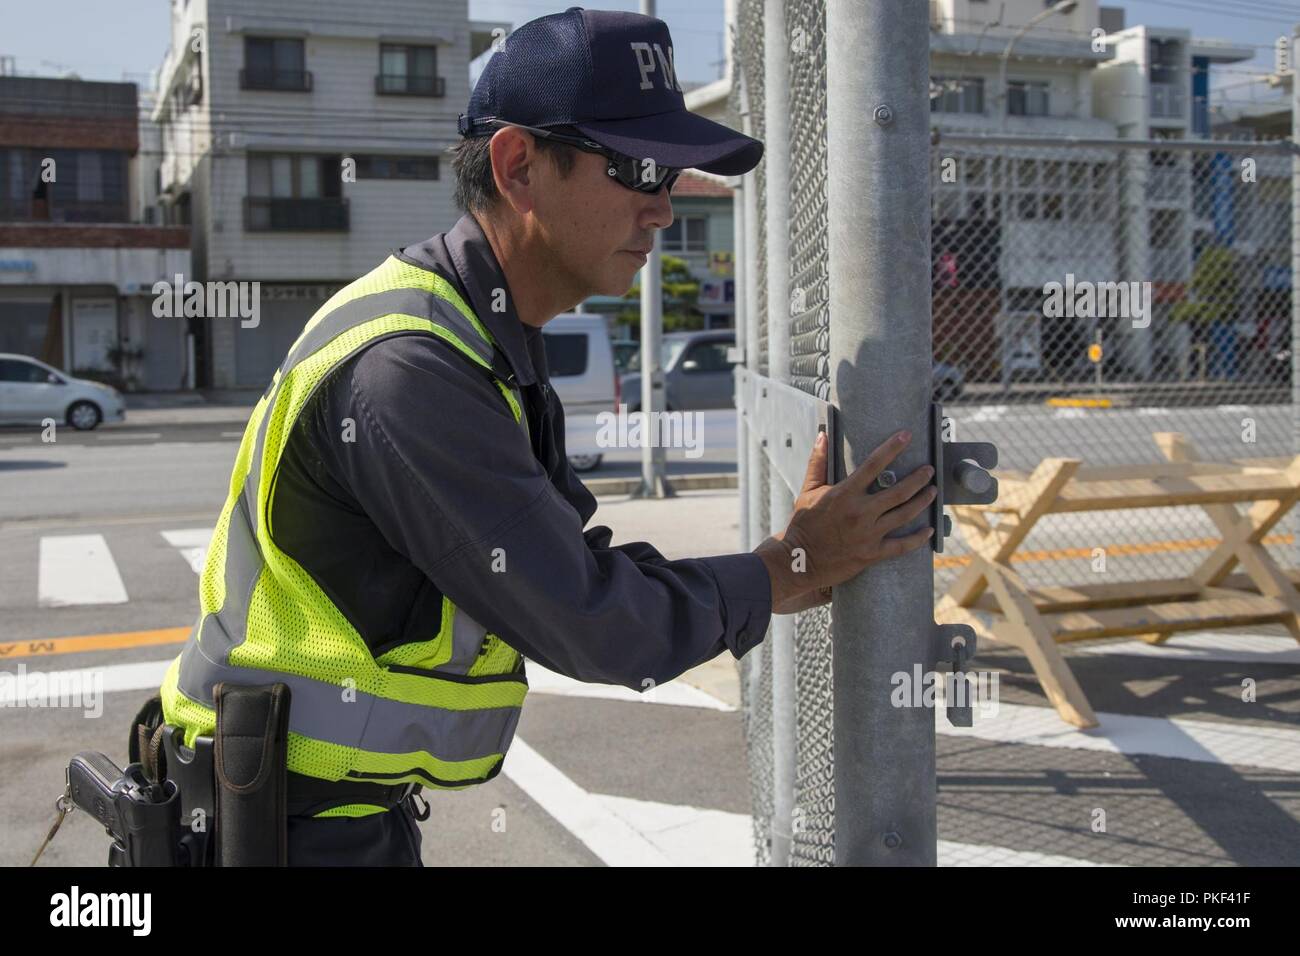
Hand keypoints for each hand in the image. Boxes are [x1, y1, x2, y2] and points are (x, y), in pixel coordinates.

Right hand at [755, 429, 935, 612]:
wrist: (798, 560)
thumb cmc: (803, 524)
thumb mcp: (807, 491)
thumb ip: (818, 463)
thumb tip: (822, 436)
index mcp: (845, 494)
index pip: (873, 464)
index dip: (892, 447)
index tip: (906, 435)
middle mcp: (860, 512)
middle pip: (899, 491)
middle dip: (919, 478)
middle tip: (929, 470)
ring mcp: (868, 534)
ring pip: (905, 514)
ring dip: (923, 501)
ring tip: (933, 491)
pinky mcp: (872, 554)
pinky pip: (902, 546)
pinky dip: (918, 538)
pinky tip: (930, 529)